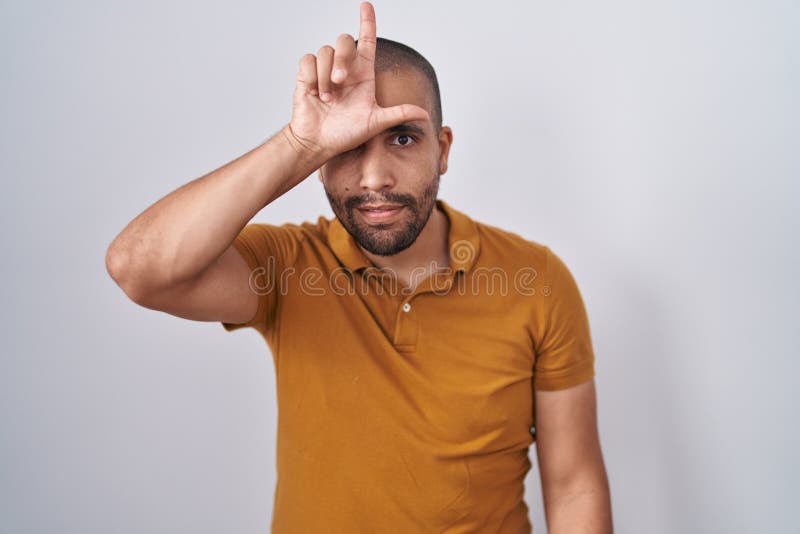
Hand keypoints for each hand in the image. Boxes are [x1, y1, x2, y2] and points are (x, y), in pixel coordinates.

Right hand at [285, 1, 430, 161]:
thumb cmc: (346, 134)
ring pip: (326, 51)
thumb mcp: (375, 123)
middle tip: (340, 81)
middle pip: (345, 40)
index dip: (367, 22)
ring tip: (327, 98)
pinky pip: (309, 60)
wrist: (319, 143)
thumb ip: (398, 114)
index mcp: (363, 74)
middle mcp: (345, 69)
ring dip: (326, 75)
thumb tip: (425, 114)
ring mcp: (325, 71)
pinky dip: (313, 77)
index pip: (368, 41)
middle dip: (343, 57)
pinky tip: (315, 93)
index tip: (366, 5)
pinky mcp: (307, 75)